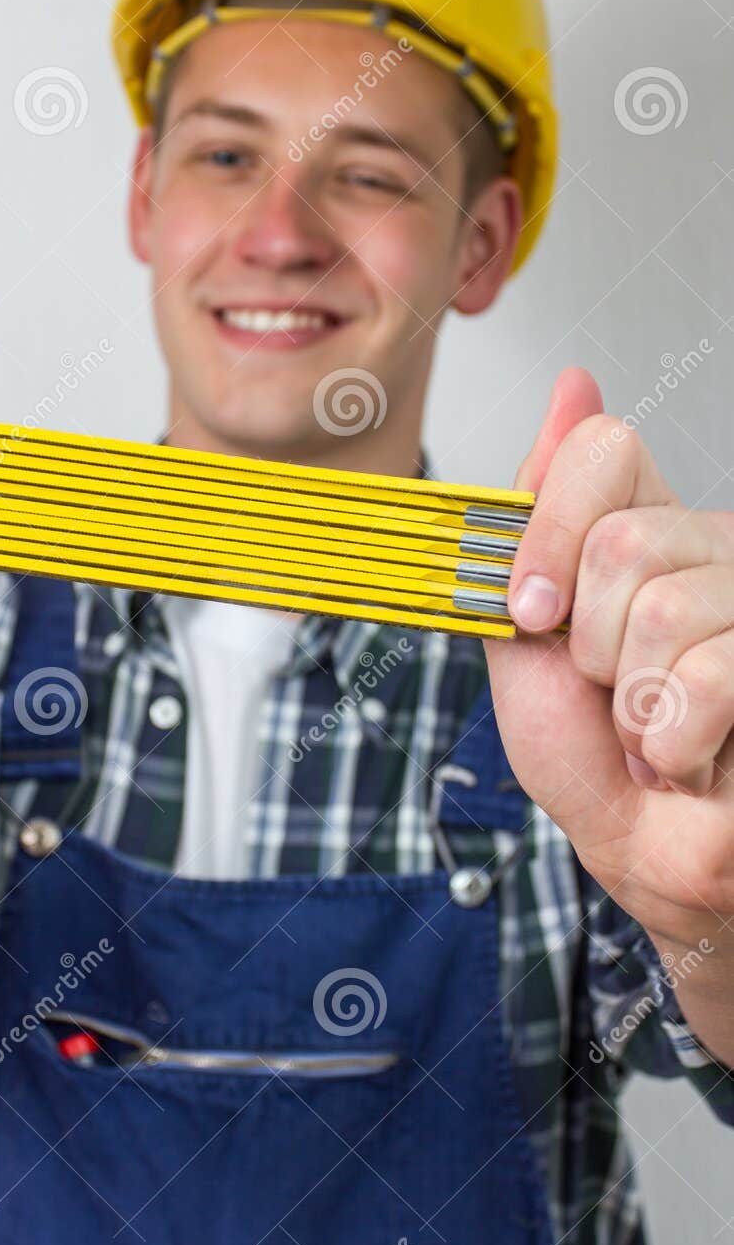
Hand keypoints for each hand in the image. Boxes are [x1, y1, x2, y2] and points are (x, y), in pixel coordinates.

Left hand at [483, 367, 733, 955]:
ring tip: (655, 728)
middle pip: (622, 540)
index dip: (549, 531)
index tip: (533, 609)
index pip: (604, 447)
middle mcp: (719, 550)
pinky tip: (692, 755)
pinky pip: (710, 674)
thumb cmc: (595, 760)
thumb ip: (536, 526)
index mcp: (650, 530)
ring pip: (661, 609)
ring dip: (632, 703)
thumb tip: (574, 386)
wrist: (648, 858)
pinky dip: (673, 739)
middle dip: (587, 645)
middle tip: (613, 691)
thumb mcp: (529, 638)